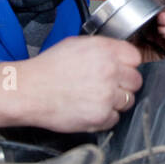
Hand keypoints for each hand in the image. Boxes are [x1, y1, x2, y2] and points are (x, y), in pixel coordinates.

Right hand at [0, 36, 142, 132]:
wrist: (28, 90)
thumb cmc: (47, 68)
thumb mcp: (76, 44)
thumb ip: (102, 49)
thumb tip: (119, 57)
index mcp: (105, 50)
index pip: (135, 57)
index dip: (127, 65)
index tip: (120, 70)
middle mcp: (110, 71)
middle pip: (136, 81)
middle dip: (123, 84)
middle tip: (106, 86)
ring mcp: (107, 95)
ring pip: (128, 100)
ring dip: (115, 101)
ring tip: (94, 98)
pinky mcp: (101, 116)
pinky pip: (114, 118)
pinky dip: (104, 117)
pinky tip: (88, 109)